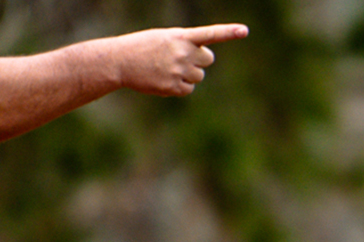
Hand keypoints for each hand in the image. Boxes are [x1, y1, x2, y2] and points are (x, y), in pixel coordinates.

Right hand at [115, 24, 248, 96]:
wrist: (120, 61)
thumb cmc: (143, 47)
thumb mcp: (165, 38)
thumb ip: (186, 44)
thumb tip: (204, 60)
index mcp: (181, 37)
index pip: (210, 34)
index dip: (228, 32)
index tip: (244, 31)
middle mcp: (183, 53)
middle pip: (208, 59)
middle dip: (198, 60)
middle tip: (179, 57)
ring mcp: (180, 71)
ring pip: (199, 76)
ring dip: (189, 74)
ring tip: (167, 68)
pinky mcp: (175, 87)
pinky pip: (189, 89)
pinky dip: (180, 86)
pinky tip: (164, 79)